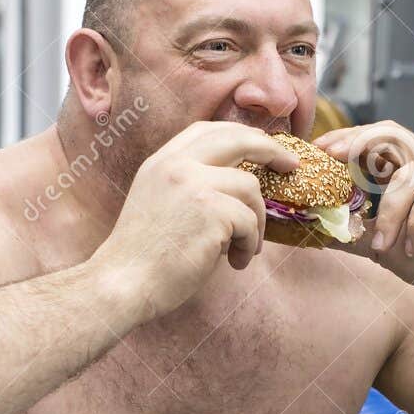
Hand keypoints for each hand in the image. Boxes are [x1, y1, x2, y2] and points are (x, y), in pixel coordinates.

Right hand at [90, 121, 298, 318]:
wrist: (122, 283)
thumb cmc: (144, 256)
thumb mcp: (158, 202)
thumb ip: (188, 185)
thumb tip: (239, 184)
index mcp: (163, 161)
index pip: (208, 130)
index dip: (241, 135)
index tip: (263, 147)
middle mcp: (177, 165)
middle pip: (238, 139)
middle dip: (271, 150)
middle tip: (290, 166)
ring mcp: (193, 184)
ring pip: (250, 187)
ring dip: (257, 221)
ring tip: (244, 248)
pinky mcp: (210, 210)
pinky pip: (249, 221)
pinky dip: (249, 244)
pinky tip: (235, 262)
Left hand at [314, 121, 413, 300]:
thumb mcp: (380, 246)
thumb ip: (352, 231)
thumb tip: (311, 224)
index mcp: (408, 170)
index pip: (376, 138)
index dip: (348, 137)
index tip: (319, 148)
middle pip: (392, 134)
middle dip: (358, 142)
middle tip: (332, 157)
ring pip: (408, 176)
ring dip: (389, 213)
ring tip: (382, 245)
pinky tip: (413, 247)